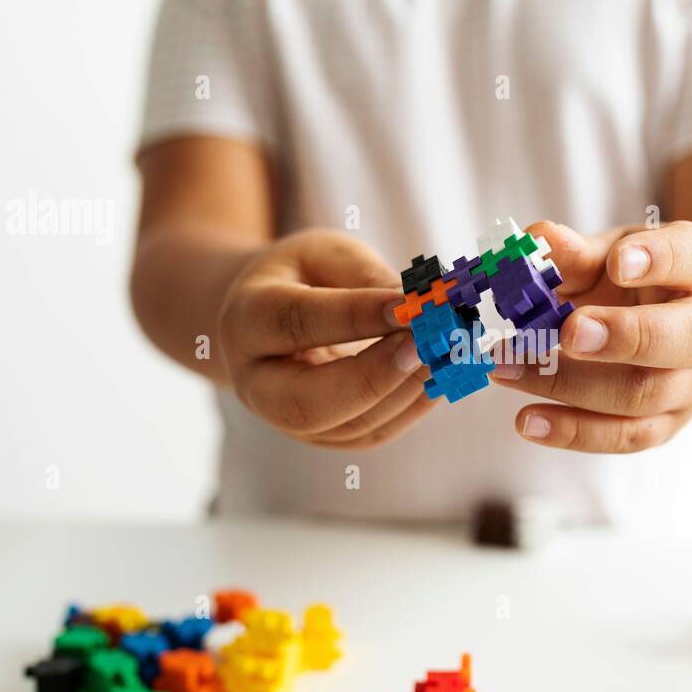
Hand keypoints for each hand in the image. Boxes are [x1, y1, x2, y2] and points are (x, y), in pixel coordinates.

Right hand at [217, 229, 434, 448]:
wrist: (274, 318)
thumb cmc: (304, 276)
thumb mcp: (326, 254)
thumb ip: (364, 275)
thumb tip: (416, 303)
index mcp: (245, 321)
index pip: (294, 323)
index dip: (354, 315)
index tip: (410, 305)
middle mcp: (257, 383)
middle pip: (306, 403)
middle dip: (374, 378)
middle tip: (427, 345)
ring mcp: (288, 420)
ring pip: (348, 426)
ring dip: (405, 391)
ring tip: (446, 352)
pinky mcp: (325, 437)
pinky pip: (372, 434)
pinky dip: (412, 405)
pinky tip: (440, 373)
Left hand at [489, 220, 691, 451]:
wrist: (669, 335)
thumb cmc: (633, 285)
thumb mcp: (608, 256)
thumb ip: (575, 252)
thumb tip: (538, 240)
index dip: (659, 259)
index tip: (617, 261)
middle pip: (689, 339)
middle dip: (627, 336)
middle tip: (569, 330)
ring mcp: (690, 385)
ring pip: (643, 394)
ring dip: (570, 384)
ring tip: (508, 367)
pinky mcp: (662, 426)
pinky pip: (623, 437)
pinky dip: (572, 432)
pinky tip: (526, 420)